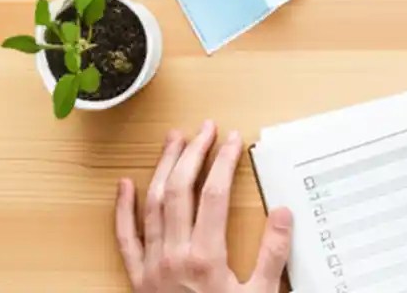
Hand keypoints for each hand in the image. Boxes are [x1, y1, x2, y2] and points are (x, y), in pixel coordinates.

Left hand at [115, 121, 293, 291]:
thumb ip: (273, 255)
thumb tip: (283, 213)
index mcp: (204, 257)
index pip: (214, 194)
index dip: (223, 161)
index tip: (233, 140)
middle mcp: (173, 255)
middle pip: (179, 190)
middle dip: (193, 154)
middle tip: (205, 128)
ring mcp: (151, 265)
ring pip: (151, 204)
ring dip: (163, 168)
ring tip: (174, 141)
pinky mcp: (137, 277)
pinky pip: (125, 237)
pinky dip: (122, 209)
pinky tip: (125, 185)